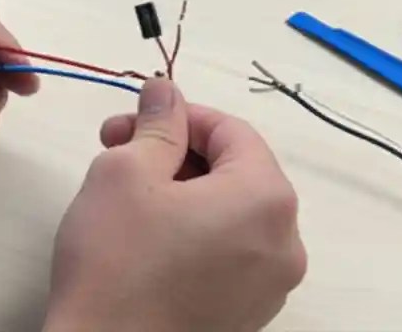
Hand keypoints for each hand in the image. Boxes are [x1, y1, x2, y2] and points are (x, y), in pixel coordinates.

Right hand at [45, 79, 306, 331]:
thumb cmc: (116, 264)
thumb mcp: (126, 171)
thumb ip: (157, 123)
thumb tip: (166, 92)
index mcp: (267, 199)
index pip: (232, 131)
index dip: (180, 116)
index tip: (134, 118)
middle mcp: (286, 243)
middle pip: (236, 171)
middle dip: (177, 153)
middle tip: (120, 150)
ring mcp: (271, 286)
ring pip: (231, 213)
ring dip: (184, 191)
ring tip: (127, 195)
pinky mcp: (247, 315)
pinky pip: (229, 253)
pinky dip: (195, 232)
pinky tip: (147, 237)